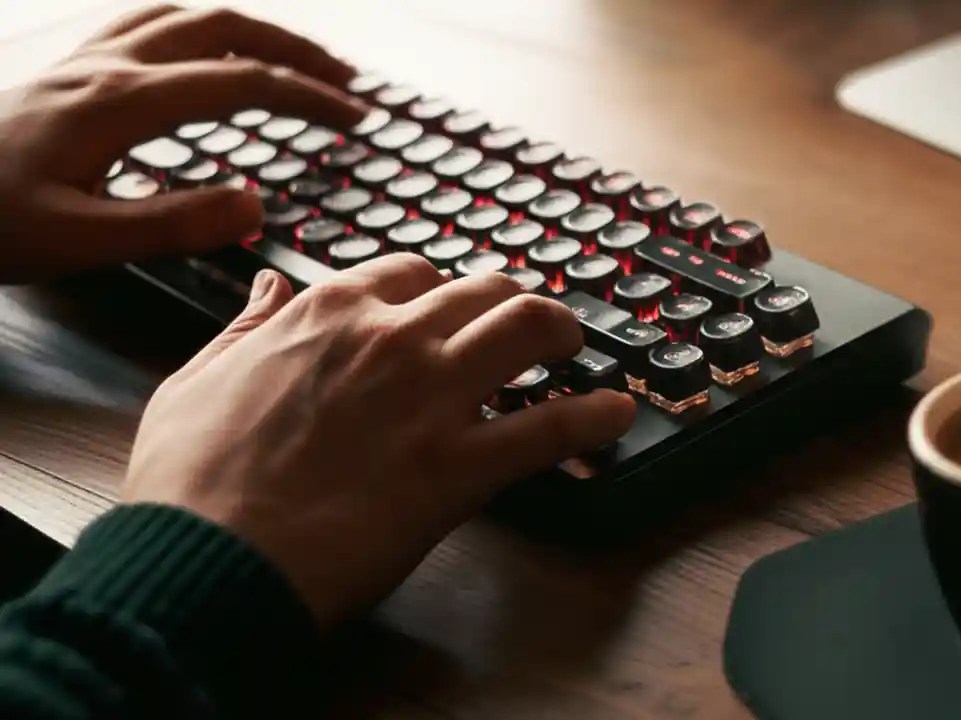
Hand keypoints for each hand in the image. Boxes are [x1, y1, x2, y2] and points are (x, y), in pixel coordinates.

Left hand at [0, 5, 365, 282]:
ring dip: (254, 29)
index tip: (355, 118)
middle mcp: (108, 64)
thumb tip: (255, 203)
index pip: (241, 82)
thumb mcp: (81, 240)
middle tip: (346, 81)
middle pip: (226, 28)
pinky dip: (200, 24)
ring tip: (294, 56)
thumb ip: (174, 222)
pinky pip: (148, 19)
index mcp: (121, 103)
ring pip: (188, 15)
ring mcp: (85, 57)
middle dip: (296, 50)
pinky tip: (208, 45)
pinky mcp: (68, 67)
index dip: (309, 96)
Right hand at [123, 258, 636, 626]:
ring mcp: (434, 396)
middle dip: (512, 303)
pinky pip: (552, 426)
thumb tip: (269, 285)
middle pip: (484, 289)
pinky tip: (615, 414)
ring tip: (575, 349)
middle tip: (526, 328)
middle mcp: (392, 337)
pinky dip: (594, 416)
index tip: (448, 310)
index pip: (410, 271)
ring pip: (530, 329)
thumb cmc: (193, 478)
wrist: (208, 556)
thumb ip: (247, 325)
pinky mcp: (462, 464)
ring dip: (563, 332)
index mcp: (330, 312)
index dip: (438, 291)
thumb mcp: (200, 377)